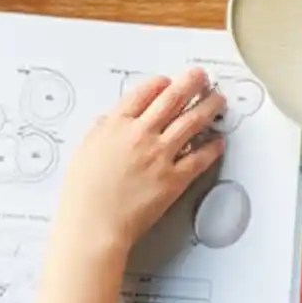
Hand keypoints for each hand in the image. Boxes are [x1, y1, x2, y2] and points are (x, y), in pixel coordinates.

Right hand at [59, 67, 224, 248]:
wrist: (93, 224)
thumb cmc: (84, 194)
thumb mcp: (84, 150)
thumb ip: (101, 131)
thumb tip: (110, 119)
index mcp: (116, 124)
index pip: (145, 92)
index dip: (161, 83)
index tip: (169, 81)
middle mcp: (141, 134)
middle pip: (173, 98)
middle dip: (192, 83)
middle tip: (202, 77)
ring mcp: (160, 155)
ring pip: (192, 121)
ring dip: (208, 107)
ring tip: (218, 101)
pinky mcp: (174, 178)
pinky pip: (200, 158)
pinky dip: (212, 147)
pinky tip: (218, 141)